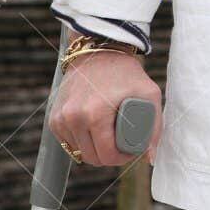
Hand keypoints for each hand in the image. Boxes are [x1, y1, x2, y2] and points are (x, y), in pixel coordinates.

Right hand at [50, 50, 161, 166]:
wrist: (98, 51)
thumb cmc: (126, 73)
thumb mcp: (149, 94)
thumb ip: (155, 126)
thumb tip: (149, 157)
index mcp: (95, 114)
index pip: (107, 155)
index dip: (122, 158)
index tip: (130, 150)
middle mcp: (73, 117)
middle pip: (92, 158)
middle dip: (109, 156)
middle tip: (121, 145)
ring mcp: (60, 118)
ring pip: (79, 152)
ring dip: (94, 149)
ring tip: (108, 135)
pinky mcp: (54, 117)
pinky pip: (68, 142)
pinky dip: (81, 140)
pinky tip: (93, 129)